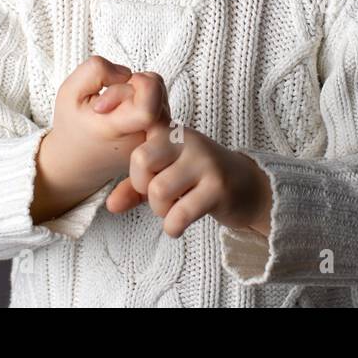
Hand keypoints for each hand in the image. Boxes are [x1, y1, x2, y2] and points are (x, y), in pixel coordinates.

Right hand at [44, 57, 168, 187]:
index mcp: (118, 131)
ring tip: (116, 105)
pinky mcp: (160, 137)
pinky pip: (162, 103)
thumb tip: (127, 72)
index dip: (135, 86)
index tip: (109, 92)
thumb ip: (96, 70)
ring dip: (140, 90)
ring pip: (161, 93)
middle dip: (134, 82)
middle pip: (157, 91)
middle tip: (110, 95)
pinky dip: (145, 98)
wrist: (76, 161)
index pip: (147, 109)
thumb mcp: (69, 92)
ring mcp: (154, 140)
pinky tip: (126, 110)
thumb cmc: (72, 126)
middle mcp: (142, 139)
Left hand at [104, 121, 273, 239]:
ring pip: (159, 190)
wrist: (247, 187)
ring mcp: (204, 161)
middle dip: (142, 187)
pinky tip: (179, 226)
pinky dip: (173, 226)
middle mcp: (187, 139)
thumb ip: (135, 187)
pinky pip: (181, 213)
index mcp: (171, 131)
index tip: (132, 163)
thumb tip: (111, 206)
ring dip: (161, 211)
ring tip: (172, 210)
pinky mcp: (218, 186)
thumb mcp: (165, 176)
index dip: (131, 162)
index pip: (136, 137)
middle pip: (141, 160)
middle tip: (157, 196)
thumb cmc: (198, 179)